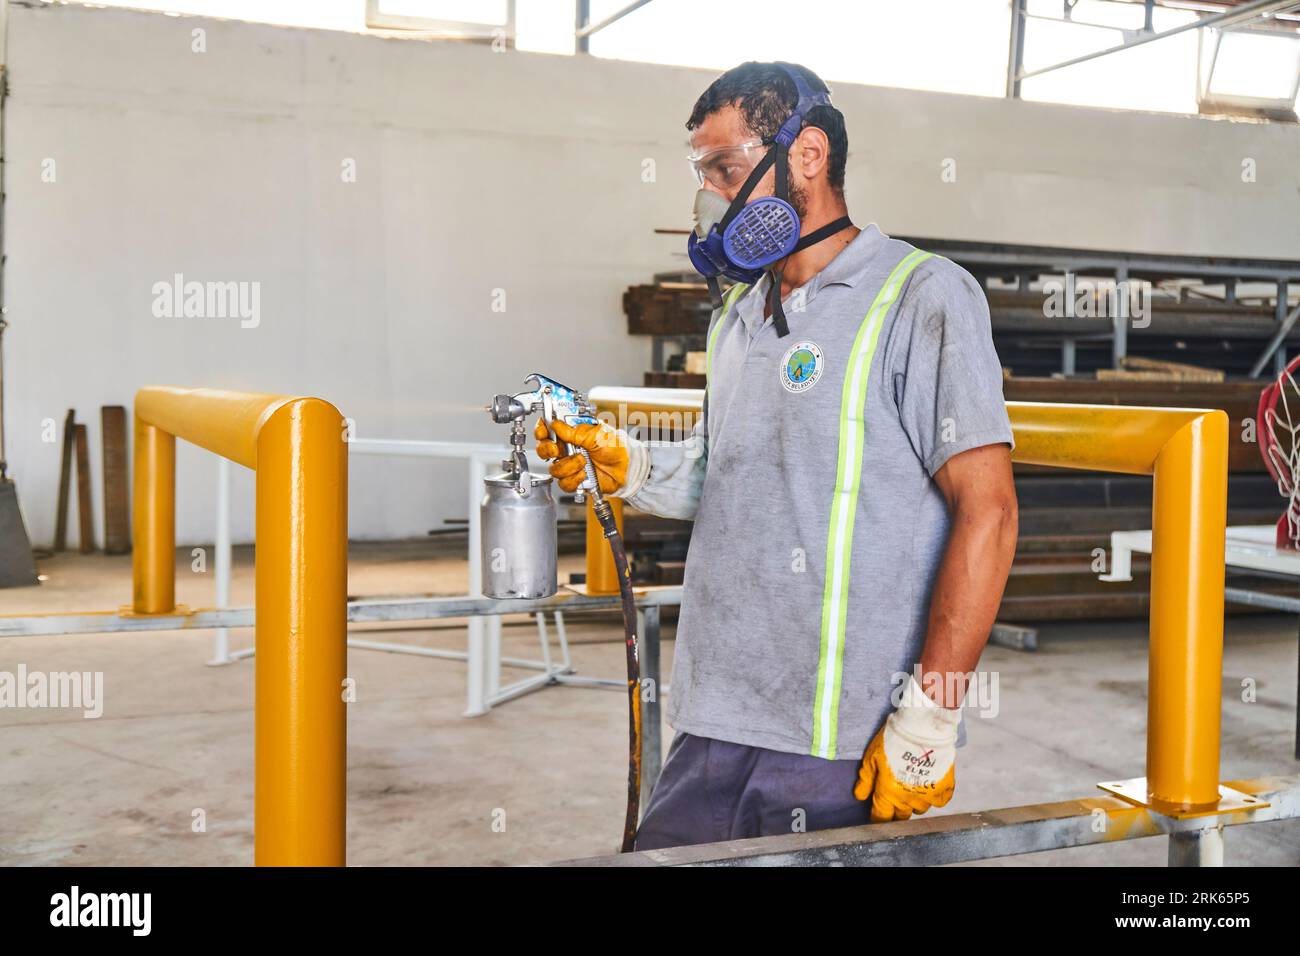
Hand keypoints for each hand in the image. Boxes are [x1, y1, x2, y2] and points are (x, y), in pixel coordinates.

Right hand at [534, 418, 629, 494]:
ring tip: (584, 461)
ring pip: (554, 469)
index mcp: (571, 434)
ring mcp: (570, 465)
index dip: (541, 431)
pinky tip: (585, 474)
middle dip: (549, 450)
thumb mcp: (596, 433)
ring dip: (569, 466)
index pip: (548, 430)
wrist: (626, 468)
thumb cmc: (616, 447)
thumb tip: (556, 424)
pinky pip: (564, 483)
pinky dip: (575, 479)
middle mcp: (567, 449)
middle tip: (559, 449)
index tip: (544, 432)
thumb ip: (574, 431)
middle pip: (544, 451)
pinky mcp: (574, 480)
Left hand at [854, 676, 960, 821]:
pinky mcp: (944, 787)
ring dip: (914, 803)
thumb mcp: (872, 756)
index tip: (878, 813)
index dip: (878, 818)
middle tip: (894, 798)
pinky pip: (940, 802)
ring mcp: (928, 794)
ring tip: (911, 789)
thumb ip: (866, 779)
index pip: (882, 817)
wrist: (922, 726)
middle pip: (901, 815)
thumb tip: (860, 797)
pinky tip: (929, 787)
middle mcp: (908, 799)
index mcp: (889, 793)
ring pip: (920, 809)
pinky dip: (935, 798)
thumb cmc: (893, 739)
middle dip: (896, 810)